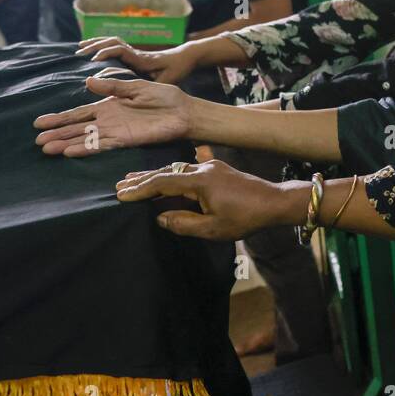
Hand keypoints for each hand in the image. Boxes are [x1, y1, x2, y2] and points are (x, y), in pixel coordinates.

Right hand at [33, 76, 193, 155]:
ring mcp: (115, 131)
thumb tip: (87, 82)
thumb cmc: (163, 97)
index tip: (39, 122)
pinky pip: (101, 145)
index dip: (59, 118)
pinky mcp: (125, 140)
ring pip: (86, 139)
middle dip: (58, 134)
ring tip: (48, 149)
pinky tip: (71, 152)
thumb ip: (113, 86)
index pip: (79, 113)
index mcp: (108, 105)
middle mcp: (107, 120)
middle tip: (37, 141)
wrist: (183, 112)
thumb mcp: (136, 87)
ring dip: (67, 144)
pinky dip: (86, 148)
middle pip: (77, 128)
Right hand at [77, 36, 198, 84]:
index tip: (93, 60)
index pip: (121, 51)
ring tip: (80, 49)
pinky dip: (102, 46)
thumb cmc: (177, 69)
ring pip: (113, 42)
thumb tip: (135, 93)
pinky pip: (116, 46)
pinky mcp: (134, 54)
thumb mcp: (167, 80)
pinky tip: (93, 52)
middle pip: (113, 43)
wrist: (186, 58)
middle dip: (95, 46)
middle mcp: (135, 53)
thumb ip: (152, 86)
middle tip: (79, 54)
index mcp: (141, 59)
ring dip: (96, 43)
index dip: (107, 53)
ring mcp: (134, 52)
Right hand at [116, 159, 304, 239]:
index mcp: (200, 181)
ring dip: (156, 175)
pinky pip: (188, 169)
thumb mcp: (213, 229)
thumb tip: (160, 218)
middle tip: (119, 184)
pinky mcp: (218, 169)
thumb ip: (184, 223)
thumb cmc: (246, 218)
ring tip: (134, 180)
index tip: (121, 194)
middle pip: (166, 171)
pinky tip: (165, 176)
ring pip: (177, 169)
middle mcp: (203, 168)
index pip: (163, 182)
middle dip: (142, 179)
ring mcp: (211, 166)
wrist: (275, 202)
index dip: (141, 189)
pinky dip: (172, 174)